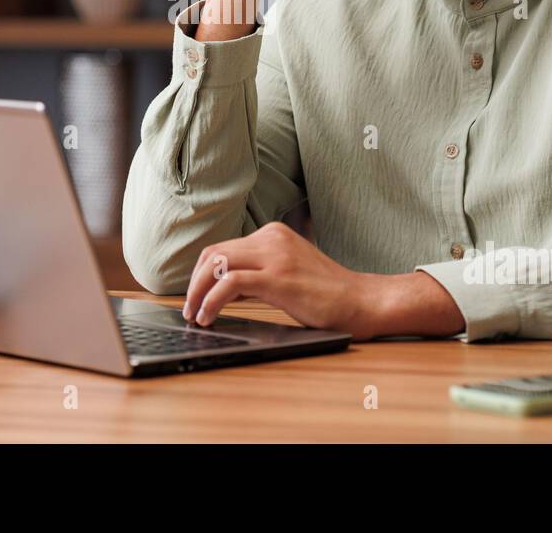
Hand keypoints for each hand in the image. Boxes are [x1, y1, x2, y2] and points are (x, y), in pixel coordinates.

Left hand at [180, 222, 464, 339]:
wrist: (362, 302)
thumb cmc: (327, 294)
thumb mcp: (287, 273)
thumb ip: (258, 273)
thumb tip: (221, 289)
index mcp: (273, 234)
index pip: (222, 248)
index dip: (202, 274)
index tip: (195, 297)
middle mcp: (272, 237)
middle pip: (213, 253)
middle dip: (194, 283)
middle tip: (190, 308)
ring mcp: (275, 255)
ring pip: (216, 264)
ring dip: (198, 292)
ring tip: (196, 315)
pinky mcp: (279, 277)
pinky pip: (230, 283)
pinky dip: (212, 300)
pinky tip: (209, 317)